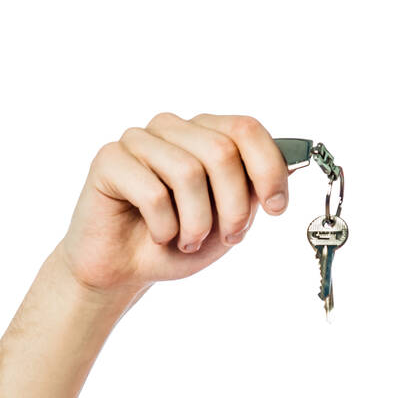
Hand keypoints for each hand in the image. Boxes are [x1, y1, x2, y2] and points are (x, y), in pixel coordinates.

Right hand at [54, 112, 294, 298]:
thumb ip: (253, 192)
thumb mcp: (229, 220)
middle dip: (233, 207)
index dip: (268, 169)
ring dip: (196, 223)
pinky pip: (151, 192)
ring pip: (188, 172)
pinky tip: (157, 235)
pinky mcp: (109, 160)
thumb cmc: (178, 241)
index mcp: (205, 134)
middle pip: (221, 151)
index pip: (246, 128)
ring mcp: (139, 140)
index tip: (276, 207)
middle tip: (225, 237)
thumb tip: (287, 166)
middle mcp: (173, 128)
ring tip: (186, 241)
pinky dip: (163, 227)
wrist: (125, 269)